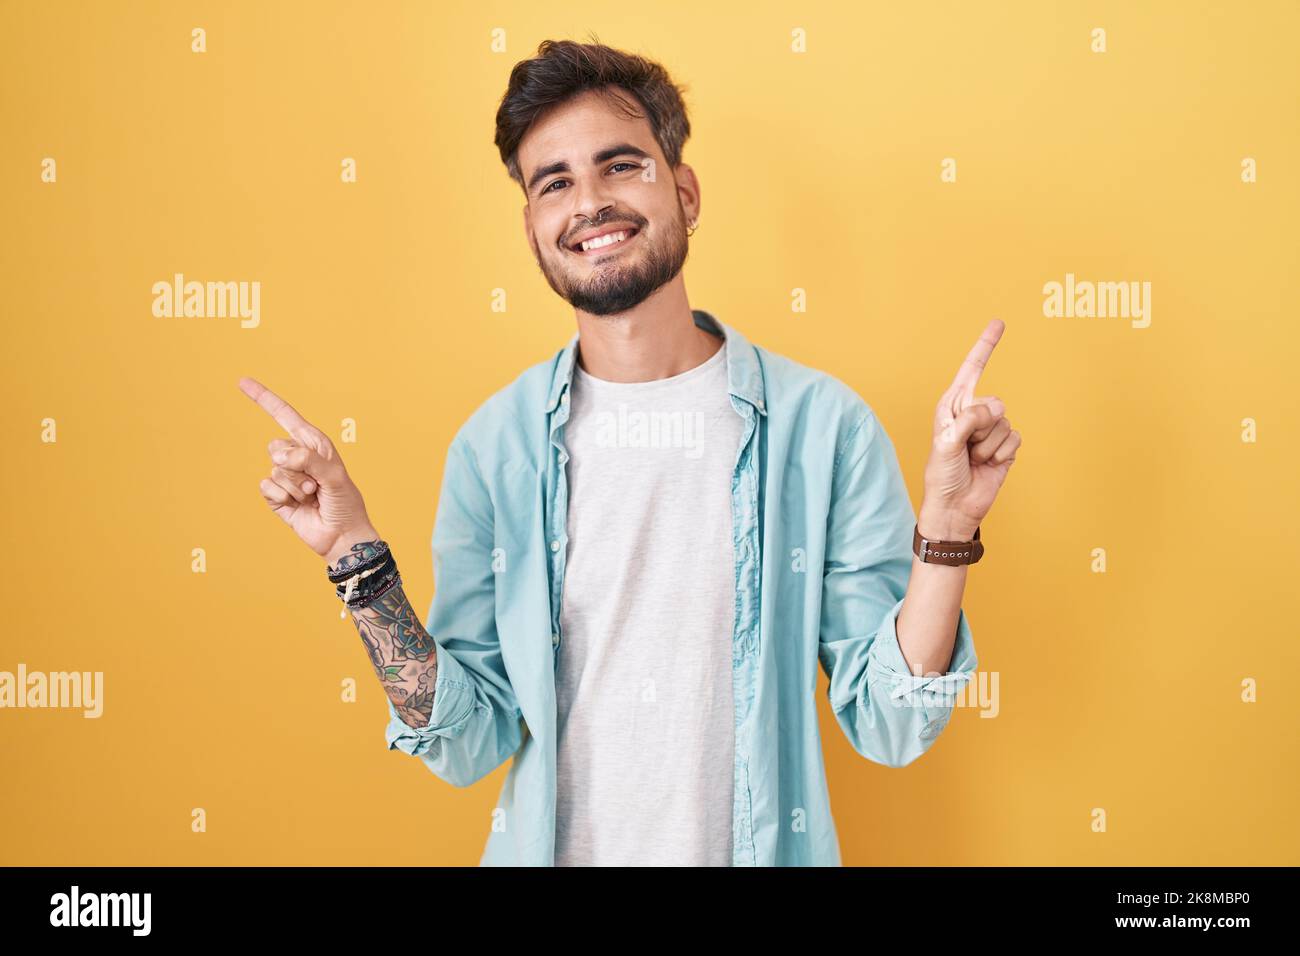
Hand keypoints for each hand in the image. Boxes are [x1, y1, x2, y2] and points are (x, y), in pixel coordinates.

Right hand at [238, 376, 377, 560]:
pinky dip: (282, 497)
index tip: (243, 381)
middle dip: (296, 466)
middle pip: (275, 446)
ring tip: (312, 496)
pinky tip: (298, 505)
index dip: (264, 399)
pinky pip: (266, 487)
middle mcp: (298, 456)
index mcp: (314, 444)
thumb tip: (282, 456)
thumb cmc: (345, 504)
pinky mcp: (276, 495)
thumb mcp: (334, 476)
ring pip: (273, 469)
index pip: (285, 416)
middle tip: (315, 483)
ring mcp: (286, 476)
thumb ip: (309, 460)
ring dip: (294, 486)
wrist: (341, 536)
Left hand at [920, 319, 1020, 539]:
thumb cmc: (942, 476)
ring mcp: (990, 430)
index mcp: (953, 406)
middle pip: (993, 402)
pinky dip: (1001, 454)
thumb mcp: (946, 444)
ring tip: (974, 459)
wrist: (955, 507)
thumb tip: (995, 409)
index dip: (986, 346)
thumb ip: (968, 421)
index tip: (999, 322)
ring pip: (1004, 422)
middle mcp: (973, 413)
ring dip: (988, 445)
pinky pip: (1014, 438)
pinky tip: (988, 465)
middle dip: (980, 427)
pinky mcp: (1005, 446)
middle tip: (965, 448)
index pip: (972, 369)